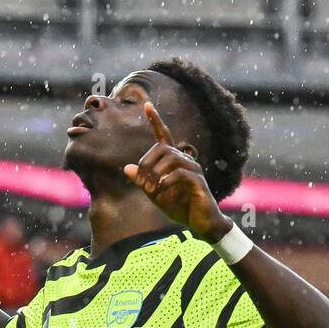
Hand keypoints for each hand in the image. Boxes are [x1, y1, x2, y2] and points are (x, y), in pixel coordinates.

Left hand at [123, 103, 231, 241]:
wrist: (201, 223)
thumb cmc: (180, 206)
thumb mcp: (155, 194)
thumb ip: (143, 182)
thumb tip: (127, 168)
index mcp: (174, 161)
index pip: (164, 136)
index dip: (156, 120)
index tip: (147, 105)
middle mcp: (185, 160)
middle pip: (162, 148)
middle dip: (147, 162)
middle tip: (142, 182)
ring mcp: (194, 170)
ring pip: (171, 158)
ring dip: (156, 172)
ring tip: (151, 188)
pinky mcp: (199, 182)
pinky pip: (180, 173)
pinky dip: (167, 181)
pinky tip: (161, 190)